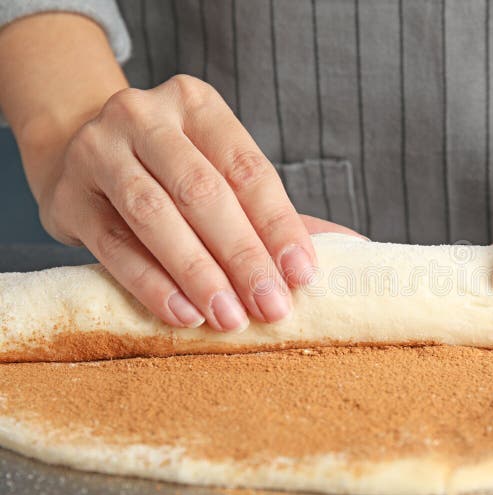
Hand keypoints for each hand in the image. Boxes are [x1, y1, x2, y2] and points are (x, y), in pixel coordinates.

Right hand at [38, 75, 322, 330]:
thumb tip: (349, 244)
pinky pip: (114, 247)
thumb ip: (270, 208)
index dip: (278, 225)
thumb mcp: (217, 168)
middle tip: (273, 307)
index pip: (248, 169)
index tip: (303, 275)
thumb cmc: (171, 170)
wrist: (75, 152)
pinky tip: (184, 314)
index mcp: (196, 104)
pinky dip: (152, 284)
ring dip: (199, 274)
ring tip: (231, 318)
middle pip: (203, 192)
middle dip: (243, 255)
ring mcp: (98, 152)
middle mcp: (144, 117)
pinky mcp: (68, 198)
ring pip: (155, 217)